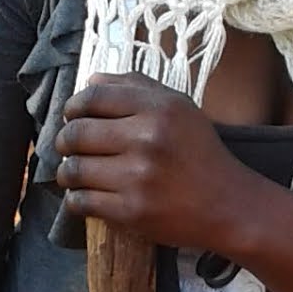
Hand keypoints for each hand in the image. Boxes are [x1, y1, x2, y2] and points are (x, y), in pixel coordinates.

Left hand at [56, 73, 252, 249]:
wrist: (228, 206)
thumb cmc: (201, 154)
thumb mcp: (180, 109)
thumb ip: (137, 87)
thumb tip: (90, 79)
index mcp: (159, 109)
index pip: (93, 97)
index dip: (73, 107)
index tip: (70, 116)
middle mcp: (148, 139)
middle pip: (77, 134)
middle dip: (64, 141)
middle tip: (67, 147)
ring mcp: (138, 177)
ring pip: (75, 170)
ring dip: (67, 173)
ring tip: (73, 174)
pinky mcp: (132, 211)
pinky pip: (82, 202)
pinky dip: (76, 199)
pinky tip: (84, 196)